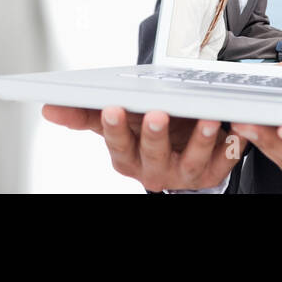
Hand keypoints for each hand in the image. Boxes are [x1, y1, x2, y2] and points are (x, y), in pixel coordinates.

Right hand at [42, 105, 239, 190]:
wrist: (179, 137)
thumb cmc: (142, 126)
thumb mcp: (116, 118)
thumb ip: (84, 113)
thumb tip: (48, 109)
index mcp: (126, 158)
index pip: (117, 146)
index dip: (114, 129)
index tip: (111, 107)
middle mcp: (153, 171)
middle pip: (152, 155)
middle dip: (154, 135)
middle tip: (156, 113)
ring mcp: (185, 173)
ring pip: (192, 162)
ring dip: (199, 140)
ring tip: (205, 118)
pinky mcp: (213, 172)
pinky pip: (224, 162)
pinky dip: (230, 146)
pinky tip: (234, 127)